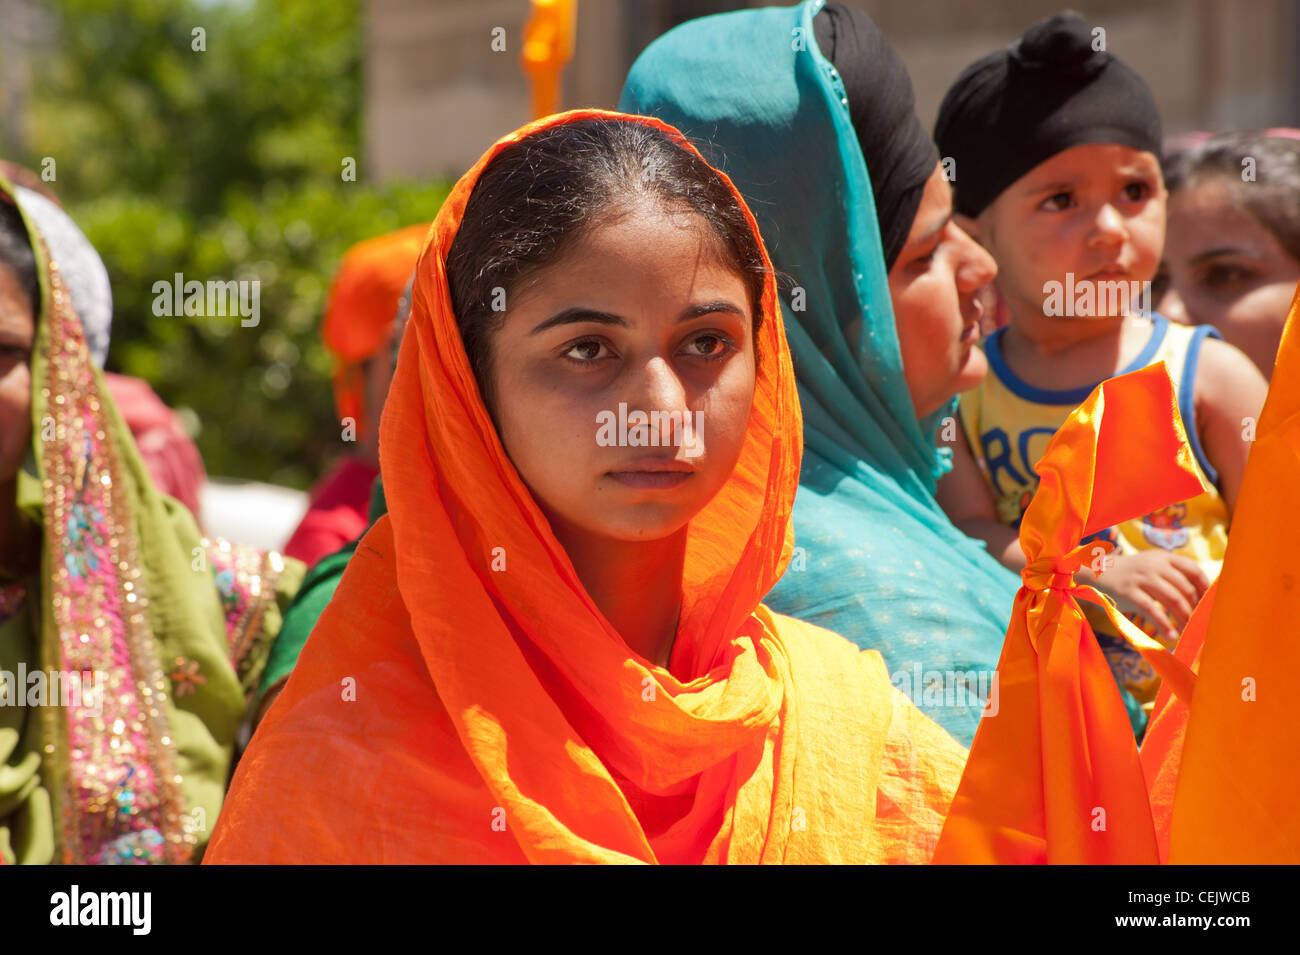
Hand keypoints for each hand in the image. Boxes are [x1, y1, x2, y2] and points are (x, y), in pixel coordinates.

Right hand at [1091, 550, 1211, 640]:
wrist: (1097, 571)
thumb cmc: (1131, 573)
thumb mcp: (1152, 565)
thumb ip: (1172, 575)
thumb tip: (1199, 598)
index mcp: (1164, 558)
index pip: (1193, 570)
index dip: (1205, 588)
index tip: (1210, 605)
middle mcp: (1155, 565)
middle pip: (1185, 589)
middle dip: (1196, 610)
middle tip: (1200, 625)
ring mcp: (1142, 578)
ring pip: (1173, 600)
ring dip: (1184, 619)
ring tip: (1188, 633)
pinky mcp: (1130, 592)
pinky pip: (1152, 610)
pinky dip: (1164, 625)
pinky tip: (1170, 636)